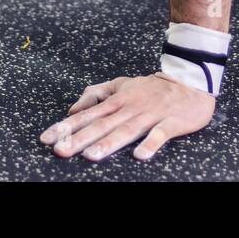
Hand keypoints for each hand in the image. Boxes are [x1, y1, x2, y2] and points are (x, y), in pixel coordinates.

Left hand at [40, 74, 214, 161]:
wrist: (190, 81)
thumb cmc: (152, 87)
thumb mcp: (122, 84)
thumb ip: (96, 93)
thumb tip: (73, 108)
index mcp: (117, 100)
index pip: (88, 114)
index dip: (67, 127)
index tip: (48, 138)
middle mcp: (130, 107)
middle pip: (102, 124)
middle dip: (81, 138)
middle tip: (61, 150)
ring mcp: (151, 114)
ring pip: (128, 130)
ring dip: (110, 143)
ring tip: (91, 156)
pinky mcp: (171, 122)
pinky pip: (160, 134)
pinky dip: (151, 144)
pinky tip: (140, 156)